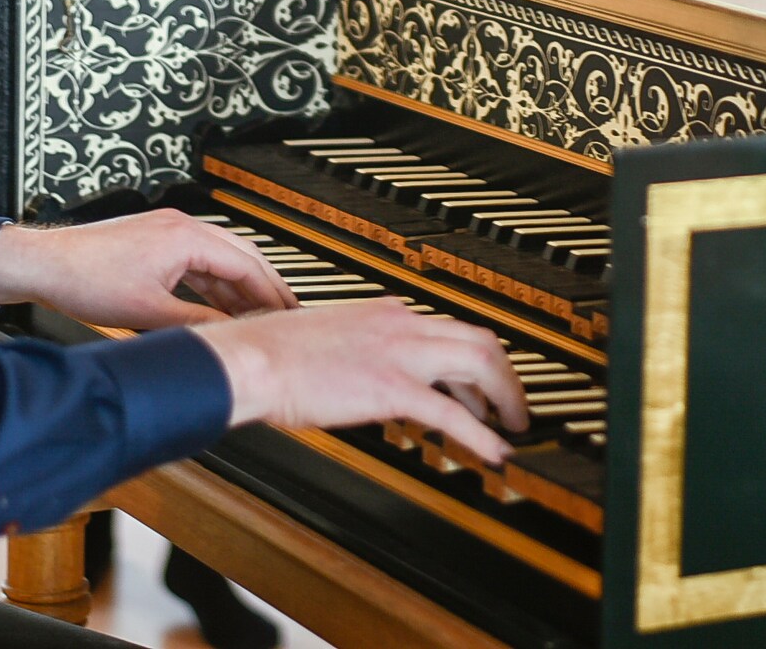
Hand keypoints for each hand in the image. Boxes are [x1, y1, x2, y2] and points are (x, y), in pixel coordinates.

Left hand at [0, 208, 296, 329]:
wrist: (44, 263)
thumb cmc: (84, 279)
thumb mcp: (147, 312)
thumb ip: (196, 324)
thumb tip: (229, 337)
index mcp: (186, 237)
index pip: (246, 265)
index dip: (271, 293)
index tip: (289, 314)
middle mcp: (182, 226)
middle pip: (241, 255)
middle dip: (266, 286)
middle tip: (288, 312)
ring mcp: (169, 231)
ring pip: (220, 258)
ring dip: (240, 285)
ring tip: (259, 313)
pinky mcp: (157, 240)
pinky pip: (199, 260)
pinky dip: (215, 283)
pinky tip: (221, 304)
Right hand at [193, 297, 529, 464]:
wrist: (252, 359)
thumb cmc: (274, 354)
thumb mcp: (330, 340)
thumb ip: (361, 350)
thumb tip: (370, 373)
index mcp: (386, 313)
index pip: (451, 328)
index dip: (478, 358)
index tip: (483, 382)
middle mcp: (401, 325)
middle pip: (480, 340)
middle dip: (506, 375)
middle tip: (513, 405)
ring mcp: (400, 354)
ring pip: (479, 364)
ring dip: (504, 397)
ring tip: (512, 426)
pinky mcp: (391, 388)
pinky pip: (452, 414)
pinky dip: (482, 434)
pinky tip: (494, 452)